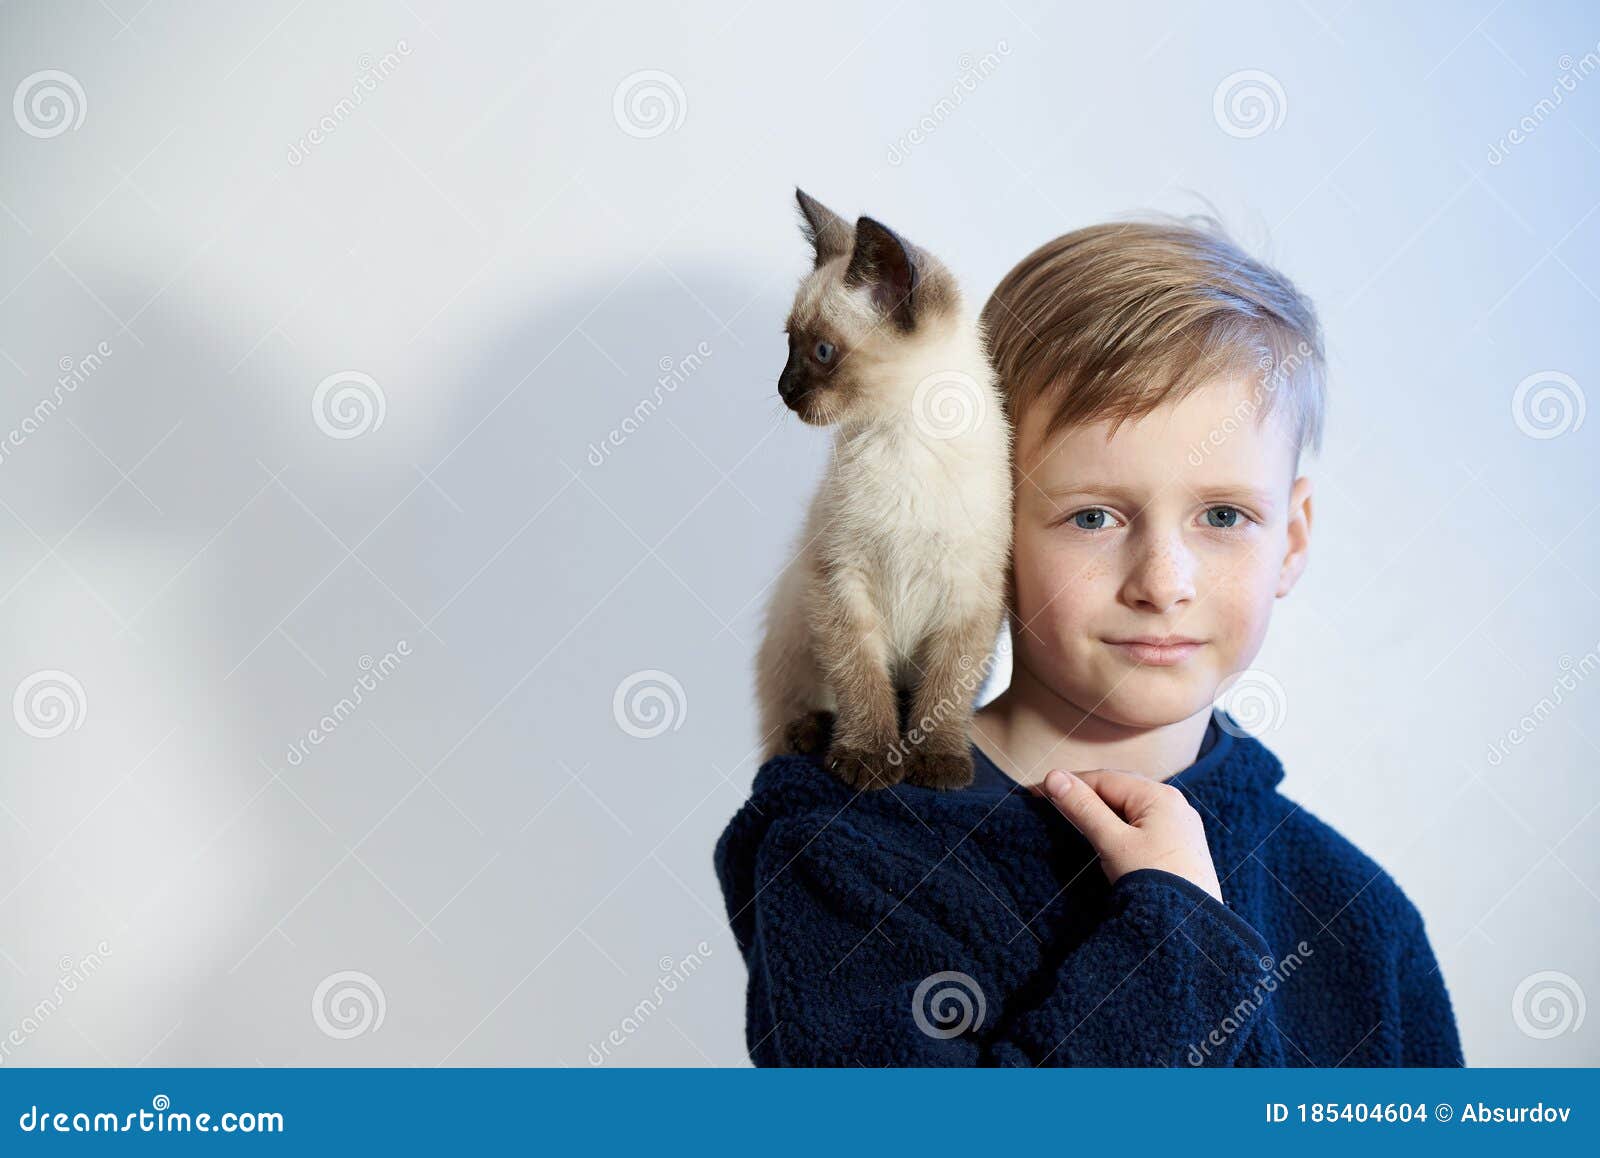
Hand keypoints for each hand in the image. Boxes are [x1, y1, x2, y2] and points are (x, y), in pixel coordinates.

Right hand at [1032, 769, 1224, 903]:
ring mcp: (1180, 826)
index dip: (1068, 784)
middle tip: (1049, 804)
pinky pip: (1143, 826)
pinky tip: (1106, 838)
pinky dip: (1119, 826)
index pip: (1104, 779)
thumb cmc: (1158, 883)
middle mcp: (1175, 804)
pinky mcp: (1180, 847)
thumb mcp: (1114, 843)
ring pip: (1130, 809)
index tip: (1035, 793)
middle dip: (1084, 795)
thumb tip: (1054, 776)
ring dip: (1100, 811)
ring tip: (1071, 819)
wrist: (1194, 930)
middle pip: (1119, 790)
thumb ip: (1084, 809)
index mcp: (1160, 796)